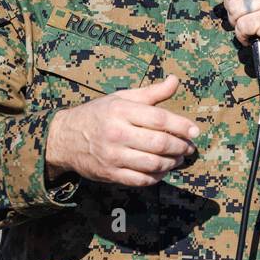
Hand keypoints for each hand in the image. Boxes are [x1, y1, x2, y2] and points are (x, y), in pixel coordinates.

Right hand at [44, 74, 199, 187]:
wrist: (64, 138)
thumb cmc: (99, 114)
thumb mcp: (122, 98)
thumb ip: (151, 92)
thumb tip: (175, 80)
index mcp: (121, 111)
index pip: (159, 119)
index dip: (181, 126)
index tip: (194, 131)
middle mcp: (117, 133)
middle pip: (159, 143)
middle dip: (180, 147)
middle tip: (188, 148)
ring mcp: (112, 156)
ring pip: (152, 164)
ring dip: (172, 163)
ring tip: (178, 159)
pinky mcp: (109, 173)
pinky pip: (140, 179)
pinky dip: (156, 177)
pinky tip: (162, 170)